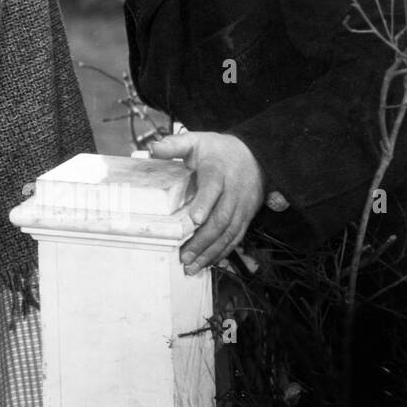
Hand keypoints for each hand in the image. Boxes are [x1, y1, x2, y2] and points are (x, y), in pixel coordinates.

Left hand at [151, 131, 264, 274]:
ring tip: (192, 266)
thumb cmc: (217, 149)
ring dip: (211, 251)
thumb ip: (174, 144)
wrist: (254, 155)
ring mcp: (241, 206)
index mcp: (217, 170)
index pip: (213, 186)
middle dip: (203, 239)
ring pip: (229, 232)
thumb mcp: (196, 140)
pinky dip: (222, 252)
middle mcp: (233, 190)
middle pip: (221, 217)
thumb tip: (153, 148)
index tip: (194, 219)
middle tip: (184, 255)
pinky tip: (207, 263)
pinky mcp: (245, 216)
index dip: (205, 202)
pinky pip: (236, 237)